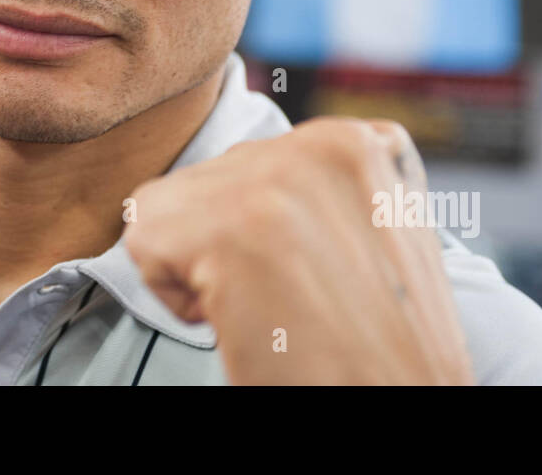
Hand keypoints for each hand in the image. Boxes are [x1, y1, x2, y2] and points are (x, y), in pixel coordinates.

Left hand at [124, 117, 474, 384]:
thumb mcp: (373, 234)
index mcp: (357, 143)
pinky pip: (143, 237)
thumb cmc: (378, 343)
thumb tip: (254, 170)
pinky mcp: (228, 226)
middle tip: (293, 299)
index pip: (255, 163)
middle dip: (231, 240)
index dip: (265, 231)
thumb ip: (324, 186)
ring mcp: (276, 180)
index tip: (312, 275)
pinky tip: (240, 318)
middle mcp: (320, 144)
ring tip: (269, 304)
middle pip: (212, 178)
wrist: (398, 400)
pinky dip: (174, 293)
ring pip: (172, 204)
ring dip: (202, 263)